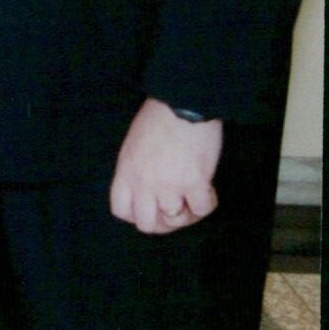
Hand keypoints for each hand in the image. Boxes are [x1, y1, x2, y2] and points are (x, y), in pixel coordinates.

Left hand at [110, 97, 222, 234]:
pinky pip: (201, 210)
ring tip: (192, 195)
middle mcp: (144, 183)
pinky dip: (206, 205)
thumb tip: (148, 192)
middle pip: (147, 224)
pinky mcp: (195, 183)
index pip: (121, 211)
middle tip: (175, 211)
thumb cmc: (158, 118)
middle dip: (162, 223)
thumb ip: (136, 170)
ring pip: (175, 220)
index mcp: (126, 171)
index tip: (150, 210)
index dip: (136, 216)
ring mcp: (169, 185)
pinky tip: (207, 191)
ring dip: (186, 212)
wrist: (182, 105)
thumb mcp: (134, 145)